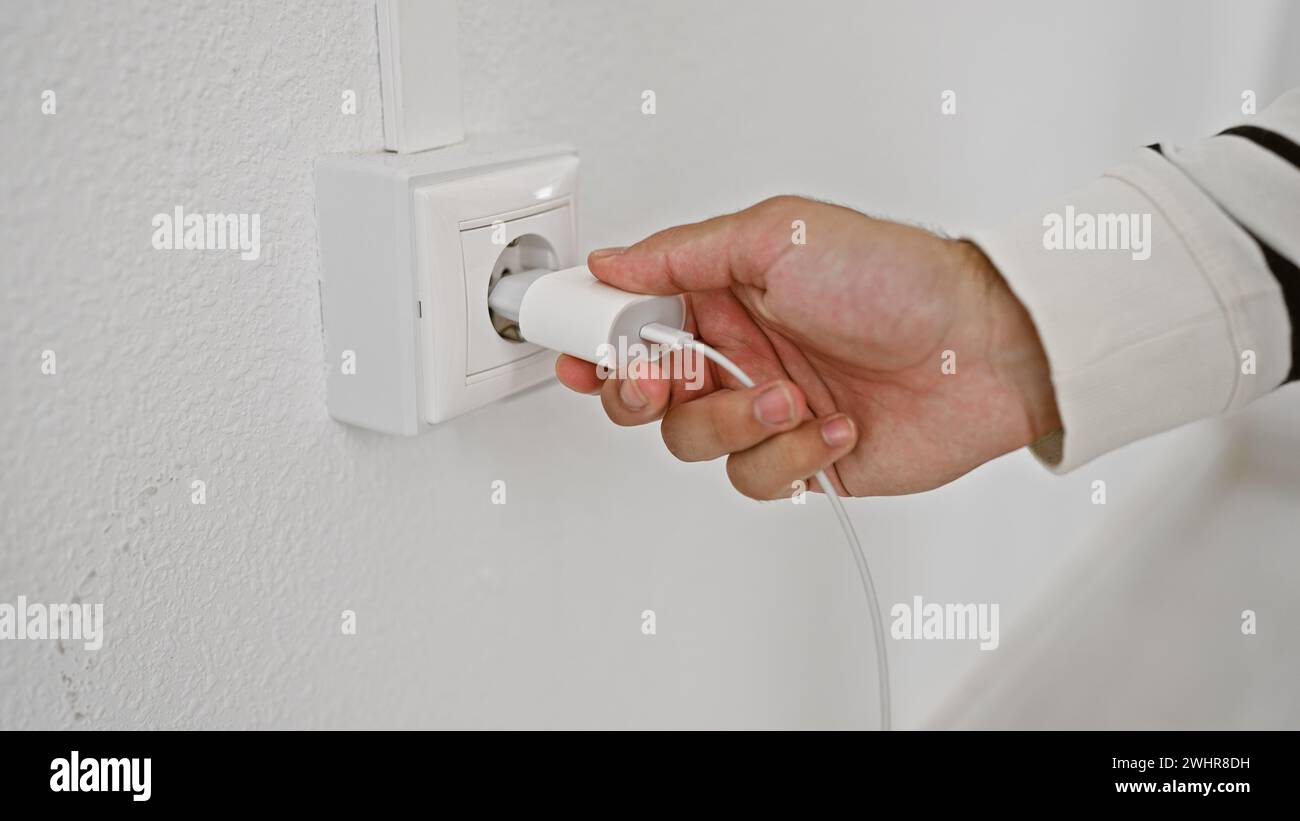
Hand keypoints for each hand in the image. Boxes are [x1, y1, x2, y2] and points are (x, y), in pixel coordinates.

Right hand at [556, 196, 1060, 497]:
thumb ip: (683, 252)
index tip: (581, 348)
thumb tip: (611, 262)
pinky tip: (832, 426)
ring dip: (738, 422)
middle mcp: (737, 352)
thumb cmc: (897, 280)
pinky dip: (793, 457)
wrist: (985, 350)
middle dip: (646, 393)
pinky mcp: (800, 460)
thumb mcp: (781, 234)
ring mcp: (765, 409)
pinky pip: (756, 479)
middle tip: (671, 380)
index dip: (595, 339)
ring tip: (789, 396)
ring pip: (693, 443)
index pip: (630, 319)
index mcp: (722, 293)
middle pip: (643, 393)